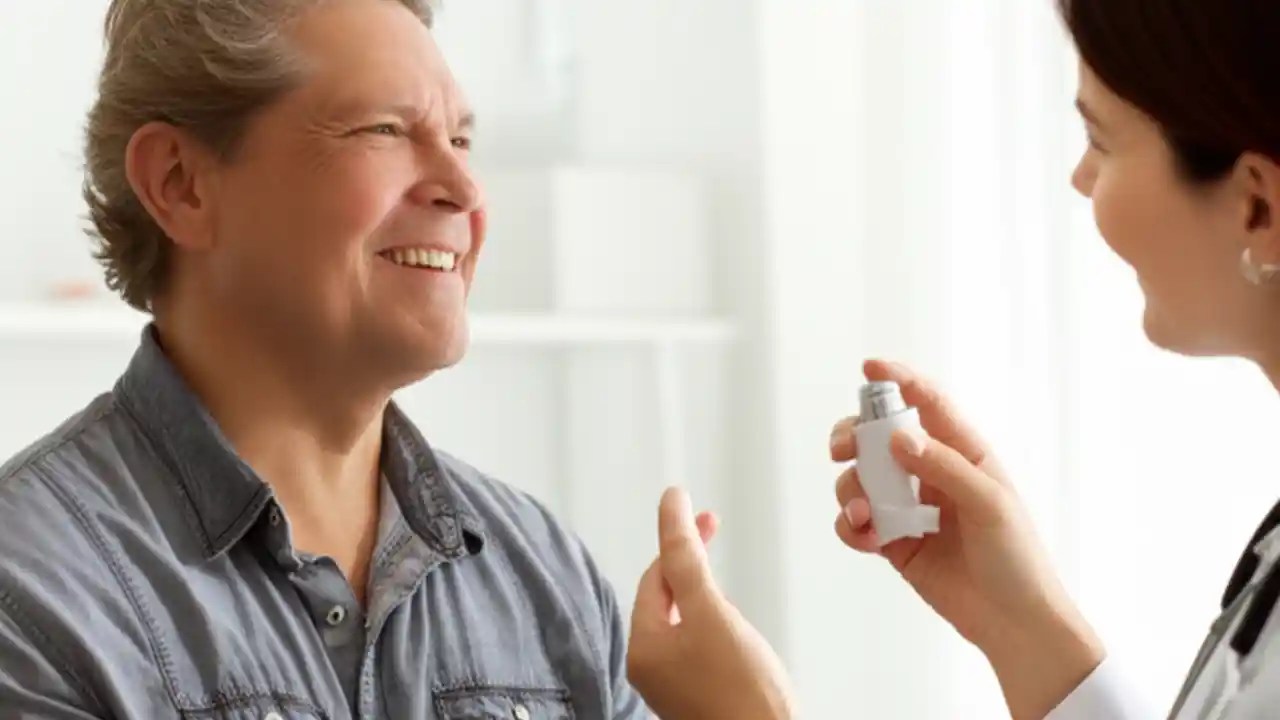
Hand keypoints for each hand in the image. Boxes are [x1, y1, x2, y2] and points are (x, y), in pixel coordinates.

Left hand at [627, 488, 793, 719]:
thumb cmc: (743, 693)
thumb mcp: (712, 612)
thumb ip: (687, 556)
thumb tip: (670, 507)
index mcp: (643, 648)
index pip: (655, 576)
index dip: (677, 537)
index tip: (693, 505)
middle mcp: (652, 669)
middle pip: (667, 597)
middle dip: (690, 564)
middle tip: (712, 525)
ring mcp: (677, 685)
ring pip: (686, 621)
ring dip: (705, 595)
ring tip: (731, 592)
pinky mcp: (703, 696)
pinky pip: (702, 647)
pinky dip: (716, 625)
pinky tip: (739, 631)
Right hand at [830, 359, 1104, 719]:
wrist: (1012, 623)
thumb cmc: (1017, 559)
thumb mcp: (989, 504)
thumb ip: (944, 467)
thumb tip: (899, 437)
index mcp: (962, 452)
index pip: (927, 403)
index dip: (898, 379)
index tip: (869, 368)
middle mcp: (931, 474)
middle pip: (878, 437)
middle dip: (853, 436)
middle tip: (841, 449)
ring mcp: (909, 507)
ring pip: (860, 479)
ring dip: (850, 489)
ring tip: (863, 512)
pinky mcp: (894, 541)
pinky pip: (857, 523)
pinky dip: (851, 526)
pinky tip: (866, 537)